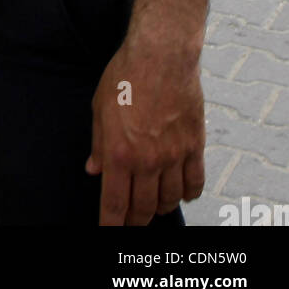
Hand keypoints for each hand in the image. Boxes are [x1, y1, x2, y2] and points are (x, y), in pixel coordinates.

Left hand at [86, 40, 205, 225]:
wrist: (161, 54)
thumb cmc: (125, 76)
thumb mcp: (99, 107)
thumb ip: (98, 144)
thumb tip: (94, 169)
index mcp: (120, 153)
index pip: (115, 204)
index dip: (112, 226)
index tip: (109, 234)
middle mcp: (147, 160)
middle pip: (143, 209)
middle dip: (135, 222)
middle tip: (131, 223)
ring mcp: (173, 155)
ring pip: (169, 200)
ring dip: (161, 209)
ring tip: (154, 207)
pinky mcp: (194, 145)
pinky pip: (194, 182)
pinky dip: (188, 194)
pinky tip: (182, 194)